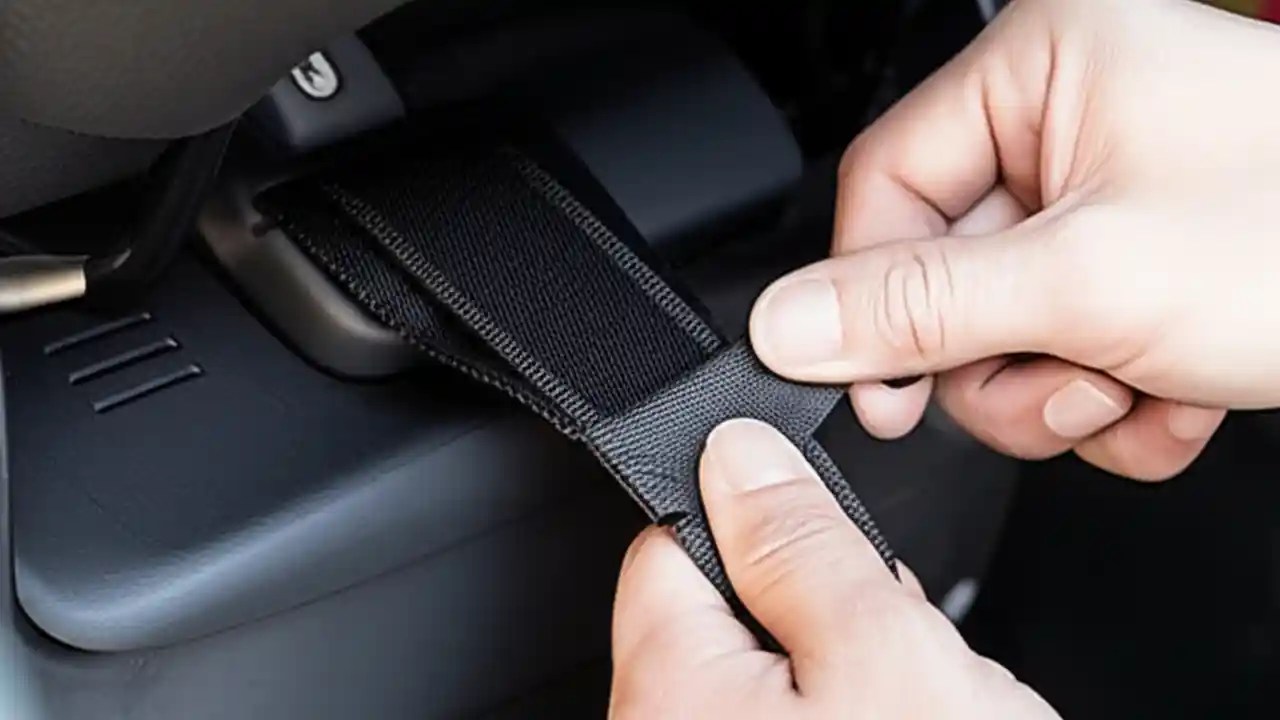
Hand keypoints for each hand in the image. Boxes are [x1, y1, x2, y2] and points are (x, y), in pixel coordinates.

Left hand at [609, 419, 1058, 718]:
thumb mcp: (883, 649)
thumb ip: (802, 540)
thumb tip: (737, 450)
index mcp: (672, 689)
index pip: (668, 543)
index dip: (751, 505)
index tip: (815, 504)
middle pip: (724, 606)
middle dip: (816, 594)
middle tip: (893, 627)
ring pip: (773, 669)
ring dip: (845, 658)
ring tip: (919, 692)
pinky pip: (800, 715)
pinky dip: (853, 707)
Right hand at [750, 0, 1279, 479]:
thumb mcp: (1088, 277)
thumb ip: (917, 307)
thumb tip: (790, 324)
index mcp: (1038, 67)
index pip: (883, 190)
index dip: (871, 301)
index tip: (883, 388)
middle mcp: (1067, 120)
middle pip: (944, 273)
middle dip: (1004, 361)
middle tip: (1069, 380)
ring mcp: (1109, 196)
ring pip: (1007, 326)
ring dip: (1063, 388)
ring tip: (1142, 385)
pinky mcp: (1143, 262)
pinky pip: (1072, 345)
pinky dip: (1116, 396)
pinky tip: (1178, 394)